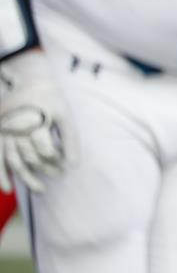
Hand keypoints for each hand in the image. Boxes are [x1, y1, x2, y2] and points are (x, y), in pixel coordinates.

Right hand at [0, 50, 72, 193]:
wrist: (30, 82)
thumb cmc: (51, 100)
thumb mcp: (65, 115)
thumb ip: (70, 139)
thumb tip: (75, 165)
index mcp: (33, 121)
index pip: (44, 148)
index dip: (55, 159)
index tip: (65, 164)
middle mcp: (15, 128)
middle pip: (28, 156)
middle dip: (44, 169)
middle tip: (58, 175)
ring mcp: (4, 131)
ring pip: (12, 160)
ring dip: (25, 177)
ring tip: (40, 190)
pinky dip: (0, 174)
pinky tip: (8, 189)